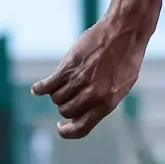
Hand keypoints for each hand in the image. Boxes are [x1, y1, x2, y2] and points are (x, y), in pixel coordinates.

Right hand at [32, 15, 148, 139]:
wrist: (124, 32)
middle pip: (66, 111)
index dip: (67, 131)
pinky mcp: (69, 67)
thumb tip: (84, 115)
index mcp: (107, 103)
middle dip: (65, 106)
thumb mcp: (122, 86)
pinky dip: (40, 88)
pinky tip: (38, 88)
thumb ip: (104, 101)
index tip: (61, 126)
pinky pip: (47, 85)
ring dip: (57, 93)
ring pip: (56, 98)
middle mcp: (92, 95)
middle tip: (70, 95)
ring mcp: (79, 81)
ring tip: (63, 84)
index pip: (81, 128)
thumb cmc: (126, 58)